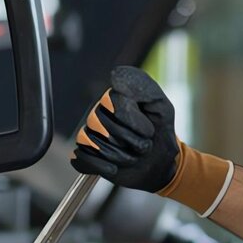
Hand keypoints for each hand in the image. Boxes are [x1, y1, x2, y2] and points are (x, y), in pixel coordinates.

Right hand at [72, 66, 179, 191]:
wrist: (161, 164)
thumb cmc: (161, 133)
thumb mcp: (162, 108)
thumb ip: (145, 88)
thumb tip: (116, 74)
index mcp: (115, 99)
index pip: (112, 102)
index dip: (132, 120)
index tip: (149, 131)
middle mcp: (99, 114)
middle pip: (102, 123)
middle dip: (130, 140)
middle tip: (144, 146)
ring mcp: (91, 134)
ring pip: (92, 141)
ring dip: (120, 155)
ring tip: (134, 157)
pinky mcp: (87, 155)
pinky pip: (81, 157)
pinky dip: (100, 166)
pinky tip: (114, 168)